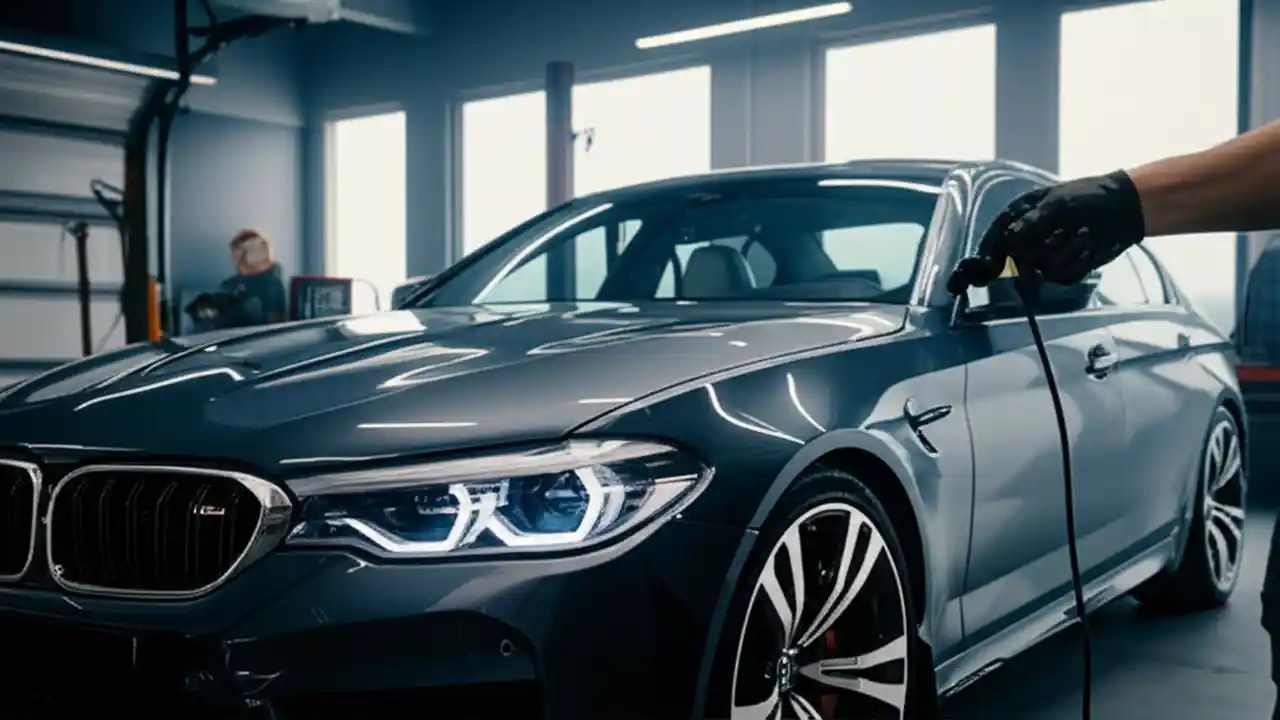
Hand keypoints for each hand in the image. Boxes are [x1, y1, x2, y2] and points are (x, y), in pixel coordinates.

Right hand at [980, 170, 1146, 284]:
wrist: (1124, 208)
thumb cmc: (1089, 198)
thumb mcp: (1057, 204)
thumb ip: (1030, 223)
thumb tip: (1007, 240)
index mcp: (1021, 218)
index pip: (997, 241)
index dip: (989, 256)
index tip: (985, 269)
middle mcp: (1029, 238)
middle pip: (1019, 260)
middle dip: (1043, 249)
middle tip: (1062, 232)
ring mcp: (1046, 255)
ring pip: (1041, 270)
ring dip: (1066, 253)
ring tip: (1083, 235)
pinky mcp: (1064, 268)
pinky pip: (1061, 277)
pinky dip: (1077, 264)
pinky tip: (1088, 247)